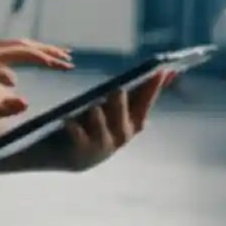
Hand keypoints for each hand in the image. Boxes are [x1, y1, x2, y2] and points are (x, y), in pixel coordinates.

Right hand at [0, 40, 72, 165]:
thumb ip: (7, 104)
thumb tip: (24, 100)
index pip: (19, 53)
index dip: (43, 52)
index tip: (65, 58)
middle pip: (14, 46)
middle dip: (42, 49)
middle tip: (66, 56)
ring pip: (0, 52)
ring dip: (27, 54)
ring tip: (50, 61)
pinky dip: (1, 74)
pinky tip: (14, 81)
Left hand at [39, 71, 172, 172]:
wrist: (62, 154)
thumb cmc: (93, 124)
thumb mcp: (114, 108)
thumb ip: (132, 93)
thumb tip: (163, 71)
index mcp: (129, 126)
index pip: (144, 106)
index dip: (152, 90)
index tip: (160, 71)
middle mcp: (118, 139)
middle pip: (124, 123)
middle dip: (123, 107)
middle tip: (119, 89)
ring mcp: (100, 149)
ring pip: (103, 135)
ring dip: (100, 121)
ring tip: (95, 107)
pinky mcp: (79, 155)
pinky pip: (77, 142)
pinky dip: (74, 131)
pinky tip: (67, 119)